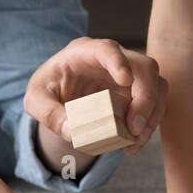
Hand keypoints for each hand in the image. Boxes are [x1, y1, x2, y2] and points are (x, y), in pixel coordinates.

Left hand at [24, 37, 167, 154]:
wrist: (59, 95)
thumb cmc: (48, 89)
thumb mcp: (35, 100)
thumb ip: (49, 114)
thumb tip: (73, 132)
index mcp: (85, 52)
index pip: (107, 48)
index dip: (118, 61)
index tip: (124, 79)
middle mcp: (113, 59)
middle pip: (144, 67)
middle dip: (145, 98)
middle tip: (133, 128)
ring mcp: (129, 74)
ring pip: (156, 85)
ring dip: (151, 114)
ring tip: (134, 141)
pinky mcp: (137, 92)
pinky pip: (155, 104)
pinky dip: (148, 125)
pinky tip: (132, 144)